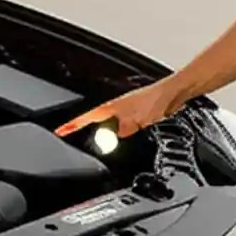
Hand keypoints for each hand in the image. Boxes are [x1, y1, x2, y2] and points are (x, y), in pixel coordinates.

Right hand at [54, 78, 183, 138]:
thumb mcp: (140, 118)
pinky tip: (121, 139)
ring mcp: (127, 112)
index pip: (87, 117)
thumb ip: (125, 129)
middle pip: (94, 121)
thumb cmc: (159, 98)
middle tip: (69, 136)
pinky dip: (117, 135)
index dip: (72, 125)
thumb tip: (113, 138)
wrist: (176, 92)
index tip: (60, 131)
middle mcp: (118, 108)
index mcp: (114, 106)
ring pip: (108, 125)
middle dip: (81, 128)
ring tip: (92, 143)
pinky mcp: (137, 117)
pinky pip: (121, 128)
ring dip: (102, 134)